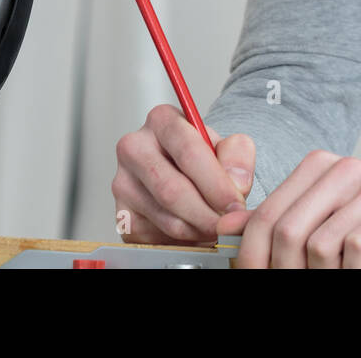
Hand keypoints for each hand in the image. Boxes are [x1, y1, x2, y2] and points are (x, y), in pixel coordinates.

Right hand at [112, 104, 254, 244]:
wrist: (184, 176)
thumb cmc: (202, 160)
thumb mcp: (226, 148)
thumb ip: (238, 157)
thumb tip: (236, 183)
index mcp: (161, 120)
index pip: (188, 151)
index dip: (216, 183)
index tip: (235, 205)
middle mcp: (134, 147)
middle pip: (172, 189)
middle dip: (207, 214)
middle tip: (228, 224)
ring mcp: (123, 182)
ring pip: (166, 218)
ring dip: (198, 230)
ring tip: (217, 228)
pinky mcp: (122, 215)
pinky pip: (157, 237)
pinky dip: (183, 241)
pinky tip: (196, 231)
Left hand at [214, 150, 360, 267]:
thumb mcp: (332, 217)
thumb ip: (286, 218)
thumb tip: (230, 227)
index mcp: (319, 167)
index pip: (267, 213)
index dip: (252, 254)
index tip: (251, 276)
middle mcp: (343, 170)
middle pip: (287, 231)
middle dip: (283, 270)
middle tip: (291, 286)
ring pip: (318, 244)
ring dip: (321, 275)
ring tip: (333, 279)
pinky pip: (355, 248)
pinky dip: (353, 271)